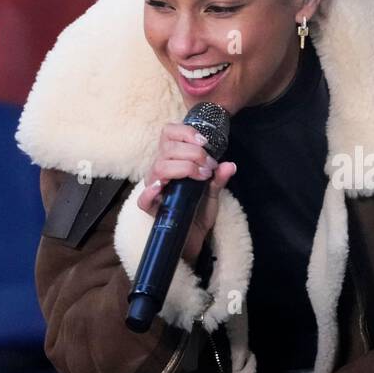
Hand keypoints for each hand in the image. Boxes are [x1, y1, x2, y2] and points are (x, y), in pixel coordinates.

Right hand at [137, 122, 236, 264]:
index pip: (169, 134)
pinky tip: (161, 188)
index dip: (185, 133)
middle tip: (209, 166)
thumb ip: (219, 178)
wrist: (195, 239)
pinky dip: (151, 192)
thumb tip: (229, 165)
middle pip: (167, 149)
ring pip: (159, 167)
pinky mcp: (152, 209)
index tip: (205, 142)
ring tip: (201, 176)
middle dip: (193, 153)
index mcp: (173, 161)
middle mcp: (161, 171)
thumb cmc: (199, 211)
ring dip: (183, 167)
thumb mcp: (213, 192)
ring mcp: (155, 189)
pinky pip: (144, 199)